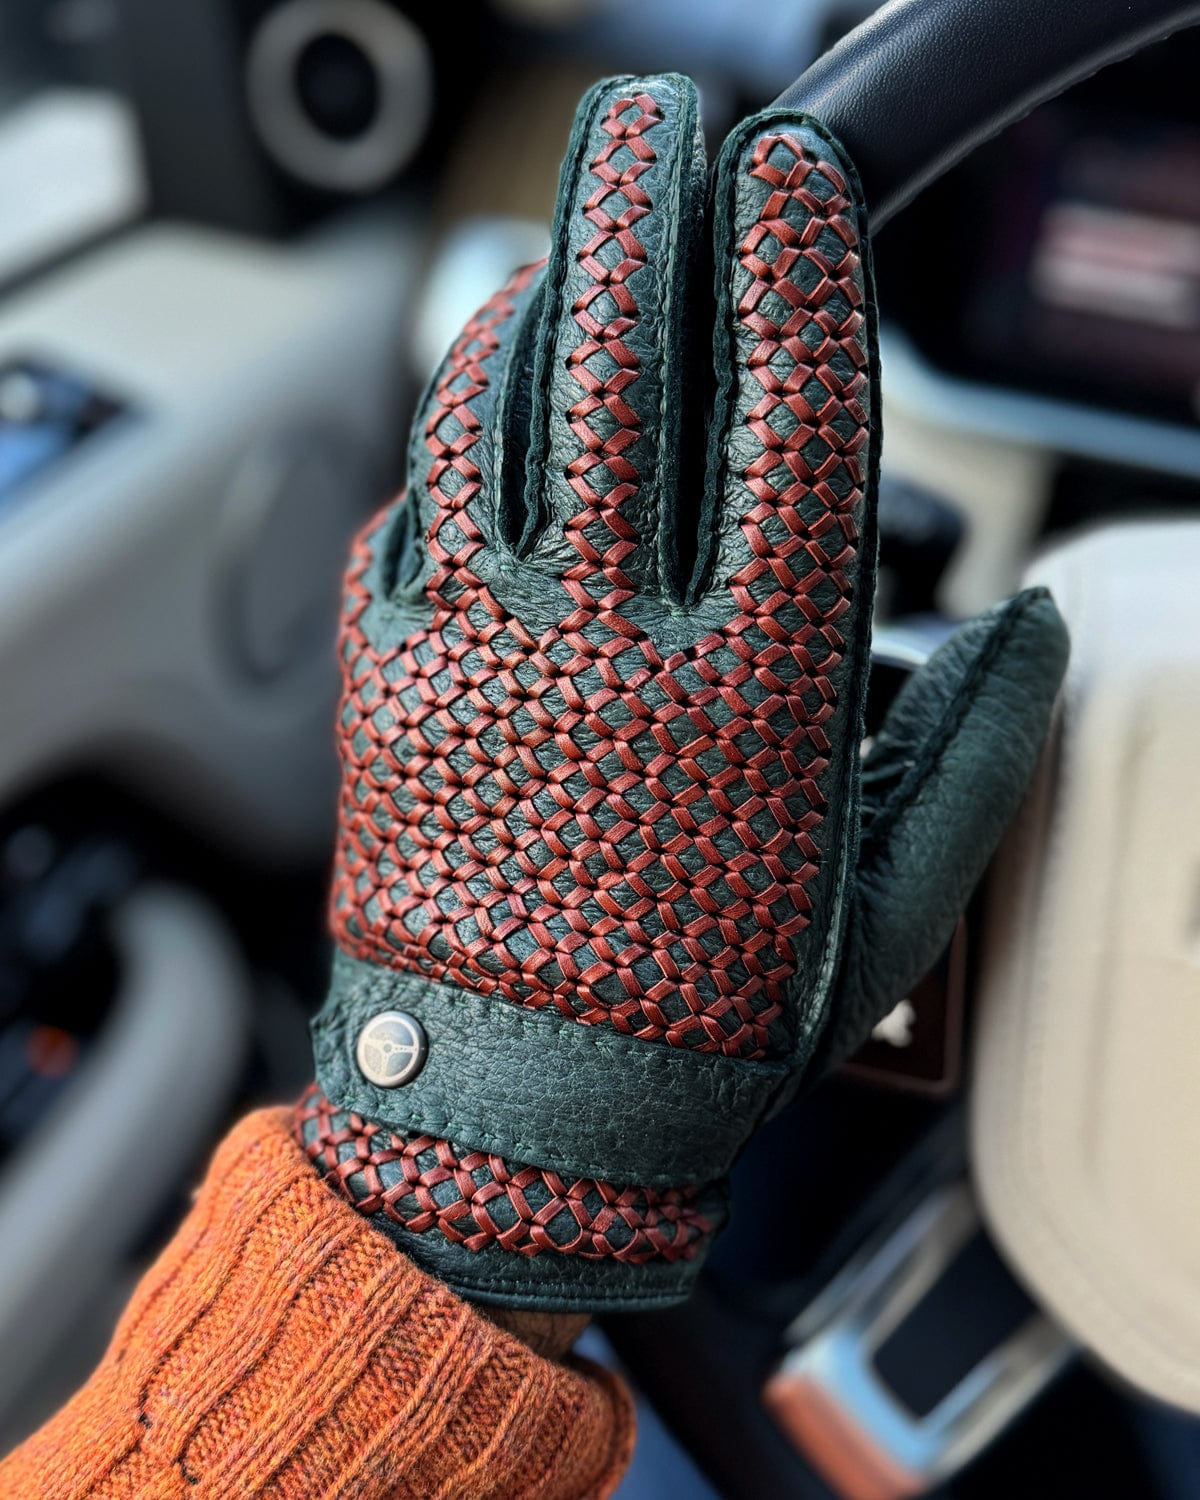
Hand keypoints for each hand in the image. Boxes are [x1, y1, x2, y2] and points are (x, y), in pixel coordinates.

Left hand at [297, 73, 1066, 1308]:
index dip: (796, 272)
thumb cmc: (700, 1010)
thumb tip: (1044, 629)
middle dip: (650, 213)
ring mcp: (488, 646)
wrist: (516, 1108)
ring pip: (503, 411)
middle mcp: (619, 638)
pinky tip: (482, 375)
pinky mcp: (390, 678)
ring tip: (573, 227)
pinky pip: (416, 503)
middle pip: (632, 367)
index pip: (792, 418)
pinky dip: (452, 420)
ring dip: (541, 291)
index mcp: (756, 681)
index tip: (795, 179)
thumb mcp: (880, 901)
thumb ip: (977, 752)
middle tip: (662, 125)